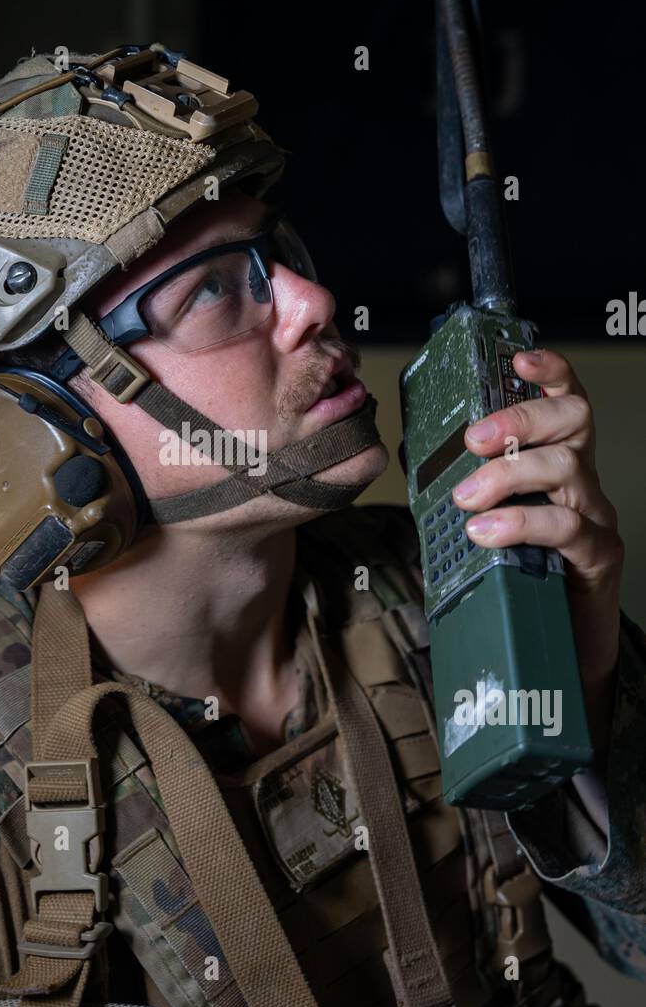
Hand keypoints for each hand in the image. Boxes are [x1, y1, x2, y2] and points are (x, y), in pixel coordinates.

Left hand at [451, 348, 623, 758]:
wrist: (555, 647)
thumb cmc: (517, 575)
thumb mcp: (488, 520)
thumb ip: (463, 488)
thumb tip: (408, 460)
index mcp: (554, 462)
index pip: (564, 401)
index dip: (549, 372)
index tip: (520, 358)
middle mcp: (581, 481)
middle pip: (573, 422)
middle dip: (521, 419)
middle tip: (473, 439)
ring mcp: (595, 516)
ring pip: (567, 468)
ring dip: (509, 475)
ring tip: (466, 498)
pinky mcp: (599, 557)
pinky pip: (568, 527)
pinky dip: (522, 524)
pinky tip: (488, 533)